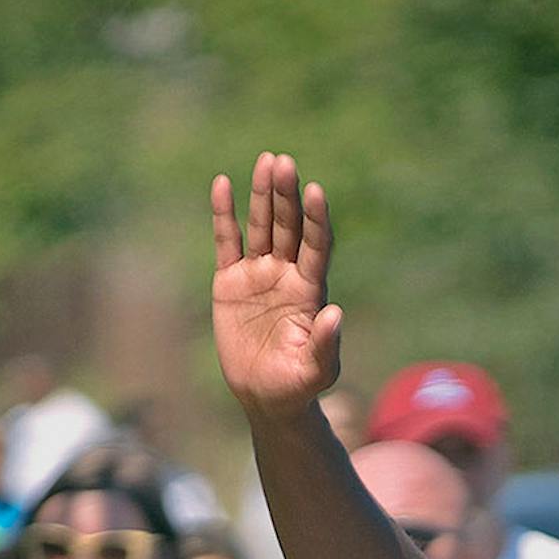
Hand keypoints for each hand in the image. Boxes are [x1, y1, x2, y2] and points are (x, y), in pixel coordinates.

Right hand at [211, 152, 341, 418]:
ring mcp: (259, 275)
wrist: (265, 396)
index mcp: (310, 291)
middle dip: (287, 196)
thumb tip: (335, 313)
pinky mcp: (230, 281)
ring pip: (261, 227)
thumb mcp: (316, 371)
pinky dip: (225, 214)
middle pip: (289, 227)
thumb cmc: (297, 386)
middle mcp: (287, 275)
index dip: (316, 219)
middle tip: (284, 162)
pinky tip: (223, 184)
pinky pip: (227, 241)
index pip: (316, 246)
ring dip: (263, 195)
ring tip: (267, 161)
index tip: (316, 191)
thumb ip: (326, 344)